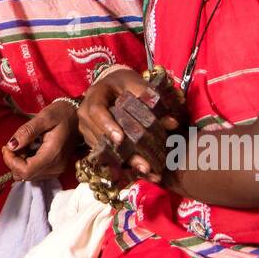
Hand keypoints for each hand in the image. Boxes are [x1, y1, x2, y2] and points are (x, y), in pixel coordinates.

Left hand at [2, 101, 78, 180]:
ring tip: (23, 145)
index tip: (7, 146)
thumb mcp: (44, 117)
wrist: (77, 117)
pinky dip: (26, 164)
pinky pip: (34, 173)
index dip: (11, 161)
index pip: (25, 171)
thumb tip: (11, 145)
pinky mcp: (55, 170)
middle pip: (25, 175)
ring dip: (19, 162)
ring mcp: (56, 171)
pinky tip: (29, 150)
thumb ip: (27, 131)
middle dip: (13, 161)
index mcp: (53, 155)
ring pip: (27, 176)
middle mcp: (55, 168)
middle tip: (13, 143)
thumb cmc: (61, 114)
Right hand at [78, 67, 181, 182]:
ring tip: (148, 172)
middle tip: (144, 165)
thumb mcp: (137, 84)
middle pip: (100, 136)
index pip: (96, 111)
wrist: (112, 85)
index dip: (107, 125)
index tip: (120, 138)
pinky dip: (124, 165)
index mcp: (95, 95)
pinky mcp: (95, 142)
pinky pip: (107, 155)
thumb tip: (172, 123)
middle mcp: (86, 115)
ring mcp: (88, 130)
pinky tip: (142, 174)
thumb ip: (152, 101)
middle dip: (123, 153)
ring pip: (104, 150)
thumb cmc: (125, 83)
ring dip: (126, 163)